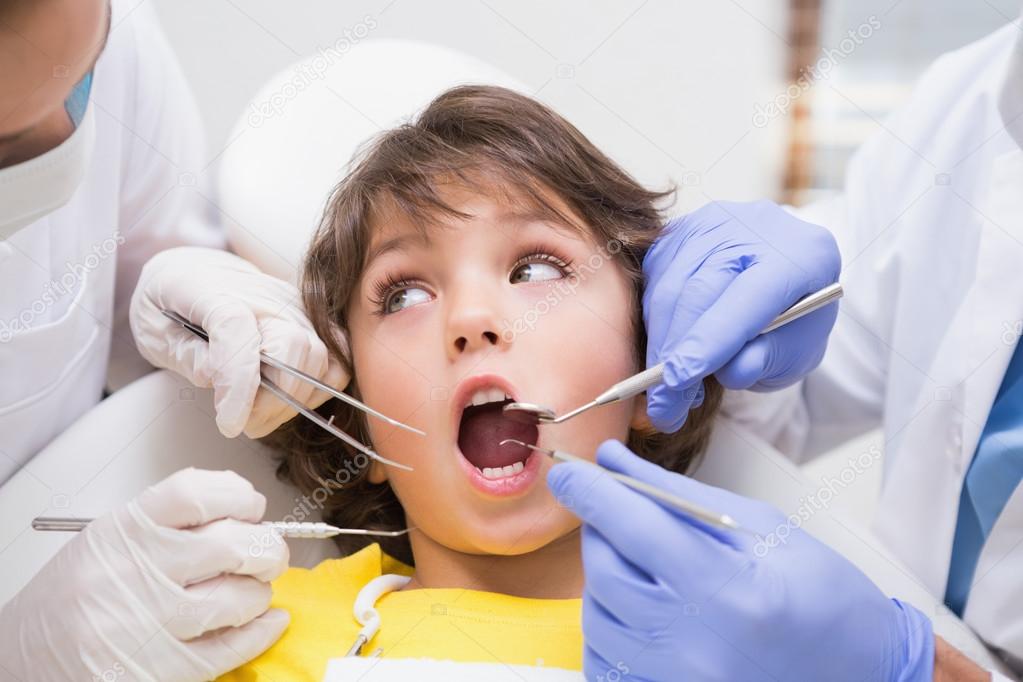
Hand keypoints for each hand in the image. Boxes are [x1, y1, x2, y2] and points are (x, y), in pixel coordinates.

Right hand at [0, 469, 290, 681]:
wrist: (24, 660)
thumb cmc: (69, 600)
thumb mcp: (108, 542)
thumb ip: (168, 525)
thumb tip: (243, 517)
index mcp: (124, 533)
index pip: (196, 494)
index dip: (238, 496)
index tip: (251, 506)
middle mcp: (137, 573)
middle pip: (233, 545)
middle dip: (266, 547)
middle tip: (267, 552)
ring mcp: (150, 623)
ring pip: (239, 597)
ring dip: (260, 593)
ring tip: (251, 591)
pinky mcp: (163, 669)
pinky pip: (232, 646)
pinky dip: (261, 631)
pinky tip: (267, 621)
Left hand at [130, 246, 348, 437]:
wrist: (195, 272)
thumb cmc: (169, 306)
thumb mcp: (154, 333)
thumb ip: (186, 356)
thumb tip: (219, 381)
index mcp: (210, 291)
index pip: (236, 331)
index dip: (238, 383)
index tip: (230, 423)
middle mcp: (261, 294)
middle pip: (290, 346)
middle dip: (272, 400)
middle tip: (243, 421)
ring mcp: (292, 304)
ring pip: (317, 357)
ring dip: (294, 400)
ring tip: (260, 413)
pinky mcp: (310, 319)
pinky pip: (336, 358)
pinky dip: (320, 387)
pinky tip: (288, 397)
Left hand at [547, 440, 934, 681]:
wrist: (862, 674)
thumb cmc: (822, 597)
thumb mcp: (761, 528)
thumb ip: (676, 494)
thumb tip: (614, 462)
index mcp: (728, 590)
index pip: (632, 528)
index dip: (590, 491)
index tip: (567, 471)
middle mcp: (696, 646)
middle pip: (606, 571)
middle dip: (601, 531)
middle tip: (618, 515)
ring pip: (597, 616)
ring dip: (606, 579)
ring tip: (646, 568)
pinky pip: (605, 661)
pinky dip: (611, 626)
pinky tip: (642, 609)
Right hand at [643, 200, 839, 431]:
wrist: (785, 278)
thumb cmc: (795, 320)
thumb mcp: (795, 354)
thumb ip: (765, 362)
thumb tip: (724, 372)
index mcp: (800, 257)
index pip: (746, 300)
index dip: (707, 342)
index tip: (677, 382)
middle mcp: (755, 228)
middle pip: (698, 290)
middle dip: (673, 352)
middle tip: (664, 404)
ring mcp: (714, 222)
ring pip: (669, 286)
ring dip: (660, 341)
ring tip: (669, 385)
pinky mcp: (682, 229)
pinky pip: (654, 278)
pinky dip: (654, 320)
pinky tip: (667, 347)